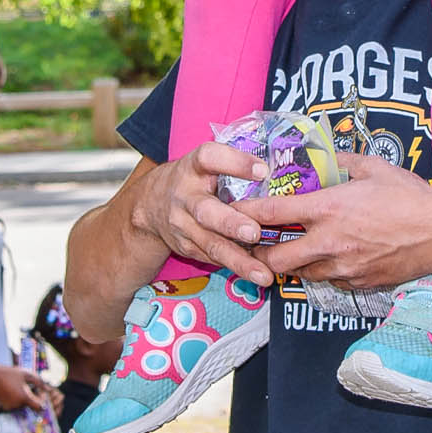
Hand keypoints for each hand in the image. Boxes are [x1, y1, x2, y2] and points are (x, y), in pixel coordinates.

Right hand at [0, 362, 59, 412]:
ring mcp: (11, 407)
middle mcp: (18, 405)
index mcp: (25, 398)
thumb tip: (48, 389)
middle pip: (31, 406)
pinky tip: (12, 390)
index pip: (39, 407)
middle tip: (27, 387)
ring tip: (18, 387)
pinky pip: (15, 406)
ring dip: (24, 399)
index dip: (41, 402)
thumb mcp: (27, 374)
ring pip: (23, 406)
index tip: (39, 394)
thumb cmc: (10, 373)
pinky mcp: (5, 407)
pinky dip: (16, 400)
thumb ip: (39, 382)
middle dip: (32, 398)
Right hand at [127, 141, 279, 287]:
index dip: (235, 163)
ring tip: (262, 273)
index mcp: (193, 168)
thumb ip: (233, 166)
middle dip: (231, 224)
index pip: (210, 158)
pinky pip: (212, 259)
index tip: (263, 170)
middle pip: (206, 211)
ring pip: (211, 244)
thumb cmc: (193, 180)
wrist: (151, 204)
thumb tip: (280, 170)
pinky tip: (256, 274)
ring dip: (238, 260)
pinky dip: (235, 267)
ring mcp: (183, 225)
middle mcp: (185, 196)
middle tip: (255, 233)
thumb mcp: (204, 164)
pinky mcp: (186, 246)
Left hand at [246, 154, 431, 292]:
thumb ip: (341, 161)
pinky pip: (328, 280)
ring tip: (288, 250)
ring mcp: (343, 268)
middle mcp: (329, 243)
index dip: (245, 213)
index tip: (231, 211)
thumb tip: (322, 154)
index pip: (271, 214)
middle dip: (259, 253)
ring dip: (291, 263)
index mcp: (328, 209)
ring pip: (300, 274)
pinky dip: (321, 271)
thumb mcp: (373, 168)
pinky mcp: (358, 284)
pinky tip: (326, 258)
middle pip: (275, 259)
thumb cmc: (410, 197)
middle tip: (253, 243)